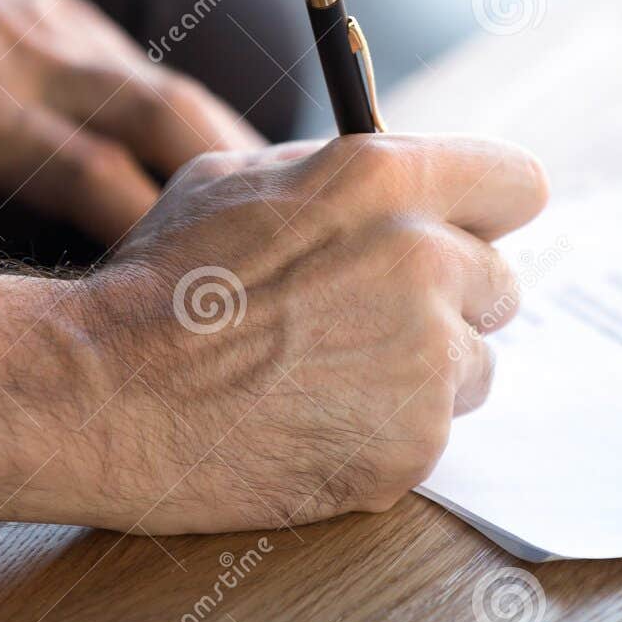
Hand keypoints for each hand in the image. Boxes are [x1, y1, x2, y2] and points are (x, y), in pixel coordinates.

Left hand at [0, 0, 259, 247]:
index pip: (92, 176)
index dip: (144, 242)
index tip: (173, 307)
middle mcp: (48, 71)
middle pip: (172, 124)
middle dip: (234, 197)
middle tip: (272, 267)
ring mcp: (79, 43)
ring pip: (186, 101)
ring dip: (241, 163)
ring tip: (284, 230)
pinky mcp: (90, 28)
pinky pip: (168, 87)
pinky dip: (211, 136)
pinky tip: (233, 184)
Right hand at [0, 134, 548, 533]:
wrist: (103, 391)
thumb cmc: (159, 280)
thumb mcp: (238, 179)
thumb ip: (340, 176)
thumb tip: (398, 189)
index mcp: (386, 180)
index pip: (517, 184)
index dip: (488, 211)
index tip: (469, 232)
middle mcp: (424, 261)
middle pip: (499, 284)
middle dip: (449, 302)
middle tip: (369, 321)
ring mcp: (425, 360)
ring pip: (472, 366)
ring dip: (422, 376)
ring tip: (328, 378)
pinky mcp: (412, 445)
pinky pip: (431, 434)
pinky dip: (386, 436)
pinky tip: (314, 425)